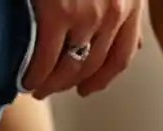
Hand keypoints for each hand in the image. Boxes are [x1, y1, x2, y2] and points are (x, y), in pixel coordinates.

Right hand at [23, 0, 146, 98]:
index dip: (103, 79)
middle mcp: (115, 12)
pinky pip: (47, 57)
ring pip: (72, 66)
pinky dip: (36, 74)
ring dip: (53, 84)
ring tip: (37, 88)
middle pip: (95, 65)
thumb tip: (135, 44)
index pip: (122, 56)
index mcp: (132, 3)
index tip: (87, 90)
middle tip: (53, 90)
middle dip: (71, 83)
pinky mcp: (60, 12)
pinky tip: (27, 79)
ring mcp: (89, 14)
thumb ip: (120, 7)